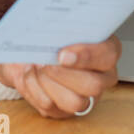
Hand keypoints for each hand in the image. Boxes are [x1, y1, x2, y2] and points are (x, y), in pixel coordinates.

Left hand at [0, 37, 120, 118]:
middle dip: (64, 74)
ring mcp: (85, 97)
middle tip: (45, 63)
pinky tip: (29, 75)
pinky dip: (34, 89)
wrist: (26, 51)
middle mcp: (102, 77)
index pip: (108, 55)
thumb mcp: (56, 24)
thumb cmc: (48, 36)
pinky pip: (51, 107)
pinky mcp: (64, 110)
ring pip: (75, 102)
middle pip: (94, 85)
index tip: (63, 54)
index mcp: (106, 50)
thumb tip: (53, 29)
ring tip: (36, 68)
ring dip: (49, 84)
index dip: (86, 56)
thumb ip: (62, 26)